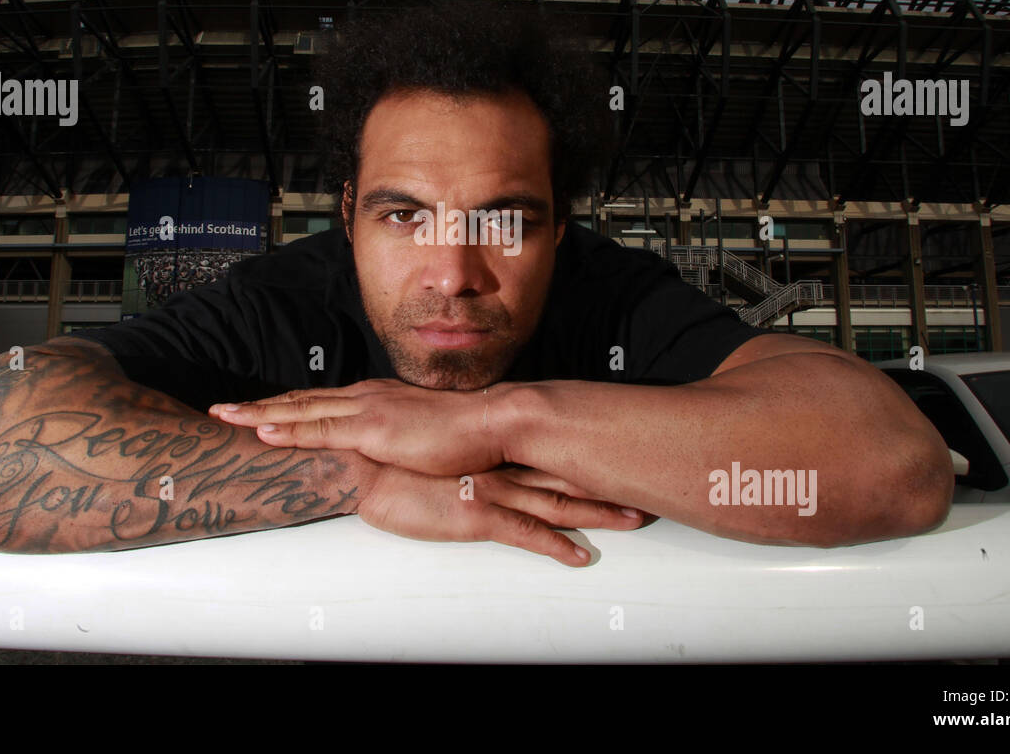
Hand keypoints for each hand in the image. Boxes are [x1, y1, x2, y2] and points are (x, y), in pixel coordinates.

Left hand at [210, 378, 505, 475]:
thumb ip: (400, 440)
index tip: (255, 410)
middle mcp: (365, 397)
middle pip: (299, 400)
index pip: (319, 401)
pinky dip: (286, 431)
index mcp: (376, 398)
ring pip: (299, 411)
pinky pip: (320, 432)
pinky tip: (260, 431)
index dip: (284, 406)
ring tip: (223, 416)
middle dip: (258, 405)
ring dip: (258, 414)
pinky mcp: (374, 431)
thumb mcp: (423, 434)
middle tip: (220, 410)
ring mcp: (367, 410)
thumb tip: (390, 452)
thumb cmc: (468, 433)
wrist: (495, 422)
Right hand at [357, 463, 644, 566]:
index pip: (548, 451)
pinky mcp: (476, 516)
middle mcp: (500, 466)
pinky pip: (525, 535)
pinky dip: (555, 548)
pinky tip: (580, 559)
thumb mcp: (433, 452)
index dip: (585, 456)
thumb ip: (457, 456)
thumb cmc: (387, 457)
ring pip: (558, 503)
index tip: (615, 456)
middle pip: (566, 475)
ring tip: (636, 519)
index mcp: (491, 451)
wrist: (361, 462)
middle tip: (648, 485)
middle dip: (608, 482)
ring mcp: (492, 491)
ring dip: (599, 513)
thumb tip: (469, 457)